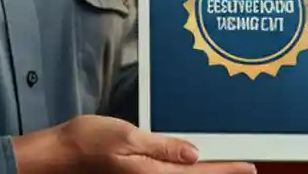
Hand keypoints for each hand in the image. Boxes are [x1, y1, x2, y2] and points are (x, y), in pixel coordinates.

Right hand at [12, 115, 255, 173]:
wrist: (58, 156)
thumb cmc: (87, 142)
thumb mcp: (126, 136)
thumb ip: (161, 146)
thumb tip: (193, 154)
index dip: (225, 170)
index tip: (248, 168)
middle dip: (216, 173)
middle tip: (243, 167)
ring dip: (200, 173)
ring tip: (221, 166)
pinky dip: (183, 171)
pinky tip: (188, 164)